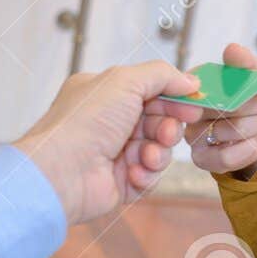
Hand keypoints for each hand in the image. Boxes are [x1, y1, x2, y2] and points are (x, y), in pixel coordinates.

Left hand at [16, 62, 203, 223]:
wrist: (62, 172)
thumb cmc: (85, 121)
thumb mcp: (124, 81)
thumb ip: (161, 75)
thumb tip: (190, 80)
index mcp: (105, 94)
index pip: (151, 92)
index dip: (175, 97)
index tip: (194, 103)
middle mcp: (109, 122)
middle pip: (159, 121)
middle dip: (168, 127)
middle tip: (167, 133)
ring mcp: (115, 153)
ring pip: (158, 150)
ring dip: (158, 152)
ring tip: (146, 156)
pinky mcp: (120, 182)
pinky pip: (149, 176)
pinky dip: (146, 174)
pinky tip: (133, 173)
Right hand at [188, 44, 256, 179]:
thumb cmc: (251, 99)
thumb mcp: (254, 76)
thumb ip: (245, 63)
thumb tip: (233, 50)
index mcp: (196, 83)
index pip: (214, 80)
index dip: (247, 81)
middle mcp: (188, 109)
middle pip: (224, 105)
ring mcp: (192, 135)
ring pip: (230, 130)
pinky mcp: (201, 158)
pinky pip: (226, 157)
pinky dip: (251, 147)